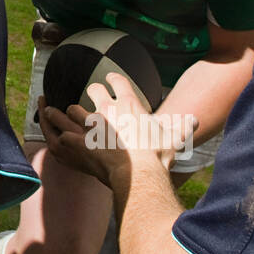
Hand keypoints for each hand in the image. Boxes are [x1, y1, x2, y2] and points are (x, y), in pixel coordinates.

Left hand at [38, 75, 193, 187]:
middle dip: (92, 92)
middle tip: (92, 96)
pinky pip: (64, 134)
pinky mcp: (80, 142)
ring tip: (61, 111)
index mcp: (130, 105)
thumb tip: (195, 121)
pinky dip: (61, 136)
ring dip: (68, 112)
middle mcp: (109, 109)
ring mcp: (92, 124)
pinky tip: (59, 138)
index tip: (111, 79)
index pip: (119, 81)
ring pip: (73, 109)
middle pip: (93, 90)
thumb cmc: (157, 156)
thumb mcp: (174, 139)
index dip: (114, 79)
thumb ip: (182, 127)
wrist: (139, 175)